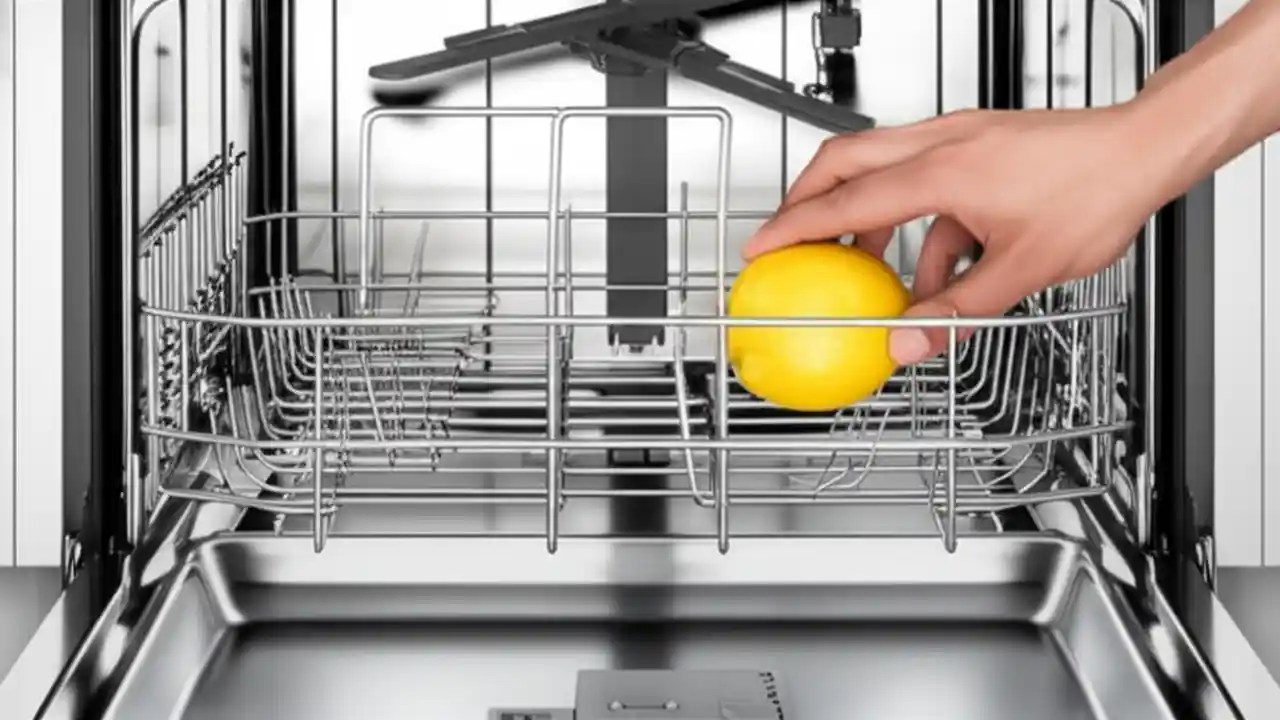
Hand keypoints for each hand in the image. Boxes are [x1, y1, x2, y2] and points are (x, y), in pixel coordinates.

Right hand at [742, 105, 1170, 365]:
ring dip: (865, 215)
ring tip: (866, 266)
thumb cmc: (1096, 192)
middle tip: (789, 237)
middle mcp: (942, 142)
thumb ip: (956, 312)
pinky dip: (914, 219)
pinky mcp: (974, 142)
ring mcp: (957, 137)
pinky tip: (936, 265)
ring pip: (880, 166)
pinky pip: (921, 177)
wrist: (1142, 149)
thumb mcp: (1022, 270)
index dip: (796, 226)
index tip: (763, 246)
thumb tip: (907, 343)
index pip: (847, 199)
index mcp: (944, 170)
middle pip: (843, 159)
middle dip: (806, 199)